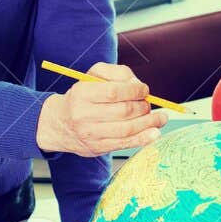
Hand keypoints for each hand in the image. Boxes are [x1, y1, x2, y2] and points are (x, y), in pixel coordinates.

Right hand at [36, 62, 167, 156]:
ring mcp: (91, 134)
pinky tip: (155, 133)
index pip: (114, 92)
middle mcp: (84, 115)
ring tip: (160, 118)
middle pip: (123, 112)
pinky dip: (143, 139)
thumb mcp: (93, 76)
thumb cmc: (82, 96)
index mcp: (82, 94)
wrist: (59, 124)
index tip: (144, 89)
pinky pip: (124, 144)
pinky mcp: (98, 148)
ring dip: (149, 123)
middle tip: (149, 104)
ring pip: (127, 129)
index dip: (135, 90)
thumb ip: (116, 73)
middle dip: (143, 106)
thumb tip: (138, 84)